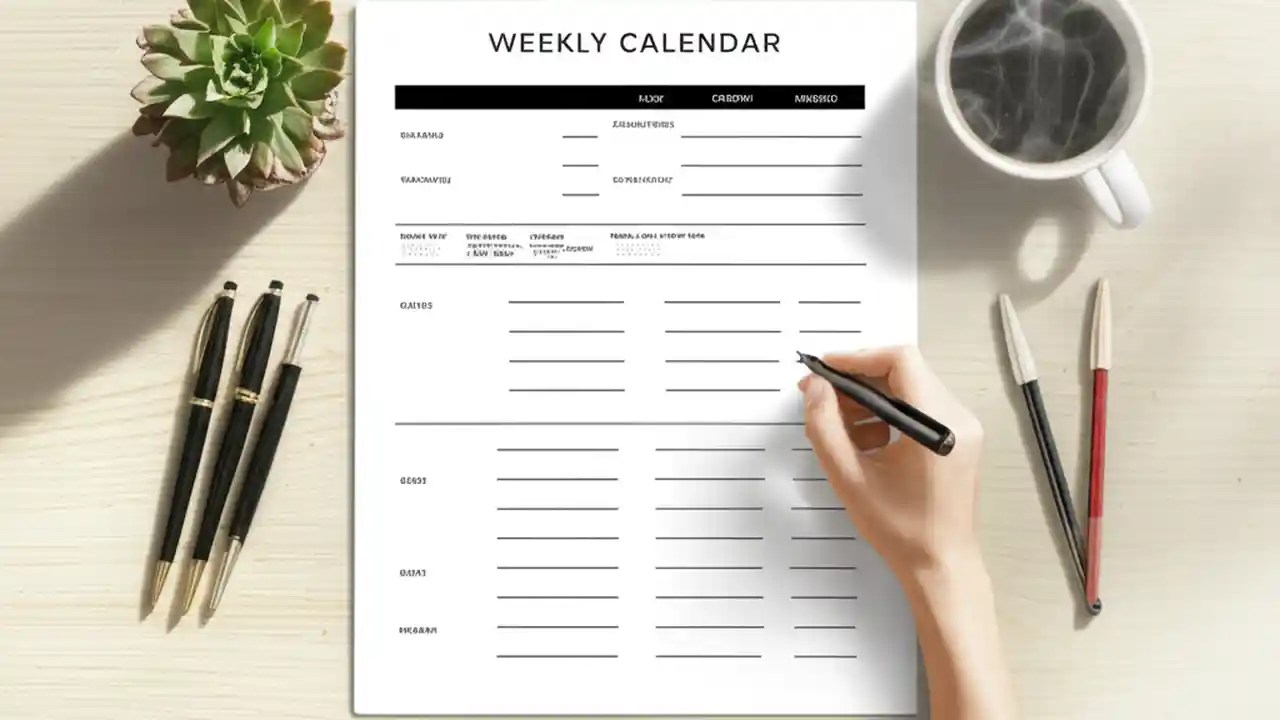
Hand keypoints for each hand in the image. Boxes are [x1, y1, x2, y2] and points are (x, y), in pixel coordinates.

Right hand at [798, 346, 984, 583]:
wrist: (940, 564)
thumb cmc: (903, 532)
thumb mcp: (850, 478)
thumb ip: (825, 427)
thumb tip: (815, 389)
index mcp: (938, 425)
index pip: (900, 361)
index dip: (857, 358)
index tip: (826, 368)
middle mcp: (958, 419)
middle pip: (904, 372)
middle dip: (858, 380)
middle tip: (822, 395)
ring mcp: (962, 428)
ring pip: (909, 388)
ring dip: (870, 399)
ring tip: (841, 426)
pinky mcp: (957, 438)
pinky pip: (918, 408)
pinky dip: (887, 414)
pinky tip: (864, 441)